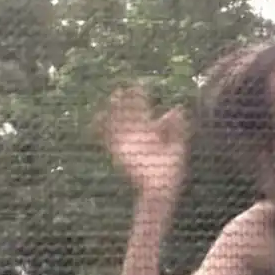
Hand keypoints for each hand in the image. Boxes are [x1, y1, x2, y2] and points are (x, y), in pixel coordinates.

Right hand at [96, 86, 188, 201]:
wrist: (159, 190)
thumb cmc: (171, 172)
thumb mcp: (177, 148)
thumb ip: (177, 129)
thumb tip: (178, 108)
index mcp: (151, 130)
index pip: (143, 108)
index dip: (140, 96)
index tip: (138, 84)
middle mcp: (137, 134)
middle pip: (128, 112)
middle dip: (125, 101)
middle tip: (121, 88)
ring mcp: (128, 142)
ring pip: (118, 121)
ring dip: (114, 110)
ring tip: (112, 98)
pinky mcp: (119, 152)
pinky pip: (107, 138)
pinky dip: (101, 129)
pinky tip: (96, 118)